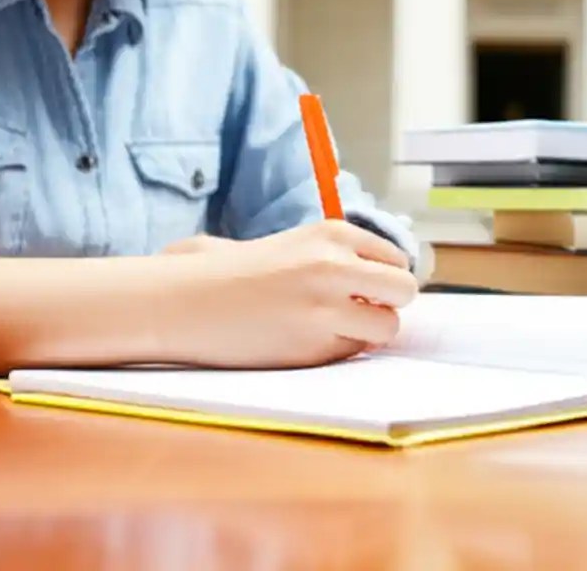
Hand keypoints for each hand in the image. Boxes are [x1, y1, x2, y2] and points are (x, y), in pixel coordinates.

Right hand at [170, 221, 417, 368]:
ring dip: (367, 334)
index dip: (383, 279)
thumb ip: (341, 255)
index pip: (397, 259)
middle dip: (389, 305)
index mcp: (333, 233)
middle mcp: (336, 265)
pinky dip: (336, 351)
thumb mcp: (293, 245)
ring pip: (388, 328)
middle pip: (405, 290)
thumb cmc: (233, 273)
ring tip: (330, 329)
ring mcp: (326, 307)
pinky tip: (302, 341)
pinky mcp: (313, 347)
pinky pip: (351, 353)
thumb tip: (392, 276)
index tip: (364, 289)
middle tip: (360, 312)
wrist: (181, 302)